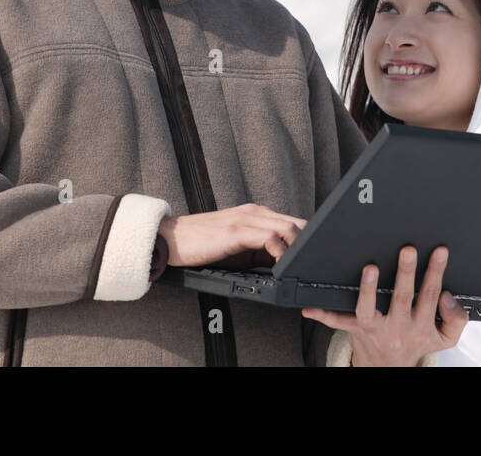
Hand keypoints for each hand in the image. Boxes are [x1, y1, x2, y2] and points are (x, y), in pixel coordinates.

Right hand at [159, 203, 306, 267]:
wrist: (169, 238)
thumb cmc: (201, 245)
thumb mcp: (237, 247)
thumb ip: (259, 250)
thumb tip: (283, 264)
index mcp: (256, 214)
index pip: (293, 222)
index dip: (306, 240)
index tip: (311, 259)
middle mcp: (254, 212)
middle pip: (297, 223)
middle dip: (308, 245)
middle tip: (310, 266)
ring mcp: (246, 219)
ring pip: (288, 228)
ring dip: (298, 249)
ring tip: (298, 268)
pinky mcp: (236, 231)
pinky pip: (270, 237)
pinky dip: (281, 252)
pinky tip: (280, 266)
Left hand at [301, 245, 467, 365]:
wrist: (388, 368)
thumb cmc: (415, 344)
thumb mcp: (444, 339)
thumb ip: (455, 318)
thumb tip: (448, 296)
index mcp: (420, 326)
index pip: (430, 295)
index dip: (436, 272)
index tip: (439, 251)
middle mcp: (398, 328)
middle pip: (402, 298)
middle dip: (406, 273)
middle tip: (408, 251)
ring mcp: (374, 329)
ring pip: (369, 310)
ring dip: (368, 289)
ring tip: (370, 269)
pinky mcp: (354, 330)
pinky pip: (337, 322)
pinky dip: (323, 314)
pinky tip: (310, 306)